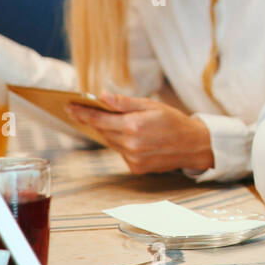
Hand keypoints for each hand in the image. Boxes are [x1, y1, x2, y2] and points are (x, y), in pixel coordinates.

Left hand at [67, 92, 214, 174]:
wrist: (194, 145)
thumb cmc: (174, 121)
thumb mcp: (152, 105)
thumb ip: (125, 103)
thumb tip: (102, 96)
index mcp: (133, 126)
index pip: (99, 119)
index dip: (82, 113)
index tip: (69, 106)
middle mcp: (130, 144)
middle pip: (102, 131)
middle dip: (95, 120)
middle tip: (86, 110)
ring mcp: (133, 158)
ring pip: (111, 142)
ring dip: (110, 132)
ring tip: (121, 123)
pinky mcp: (136, 167)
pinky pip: (121, 152)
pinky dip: (123, 144)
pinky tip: (136, 138)